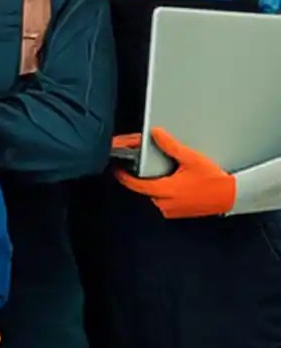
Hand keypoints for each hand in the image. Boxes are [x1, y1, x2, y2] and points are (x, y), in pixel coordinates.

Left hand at [114, 127, 234, 218]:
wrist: (231, 196)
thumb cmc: (213, 181)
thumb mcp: (190, 159)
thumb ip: (170, 146)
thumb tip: (156, 134)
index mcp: (164, 190)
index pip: (134, 184)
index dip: (123, 176)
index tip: (116, 168)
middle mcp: (164, 203)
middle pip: (144, 188)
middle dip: (142, 176)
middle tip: (143, 165)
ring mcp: (170, 210)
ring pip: (154, 194)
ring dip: (154, 183)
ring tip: (162, 171)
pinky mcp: (178, 213)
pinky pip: (164, 201)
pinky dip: (164, 191)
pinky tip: (173, 182)